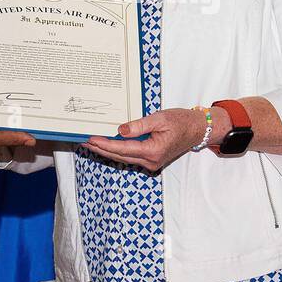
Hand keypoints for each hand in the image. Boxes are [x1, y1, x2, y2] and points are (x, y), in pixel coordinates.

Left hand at [83, 108, 208, 172]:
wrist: (197, 129)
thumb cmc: (181, 121)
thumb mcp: (160, 118)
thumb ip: (139, 125)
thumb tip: (120, 130)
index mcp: (153, 151)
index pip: (122, 149)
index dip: (105, 144)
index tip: (90, 138)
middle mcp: (150, 161)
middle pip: (119, 156)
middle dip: (101, 149)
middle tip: (83, 141)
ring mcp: (151, 163)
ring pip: (123, 158)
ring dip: (107, 151)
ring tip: (90, 143)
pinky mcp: (151, 160)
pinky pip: (130, 157)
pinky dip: (117, 151)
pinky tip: (107, 145)